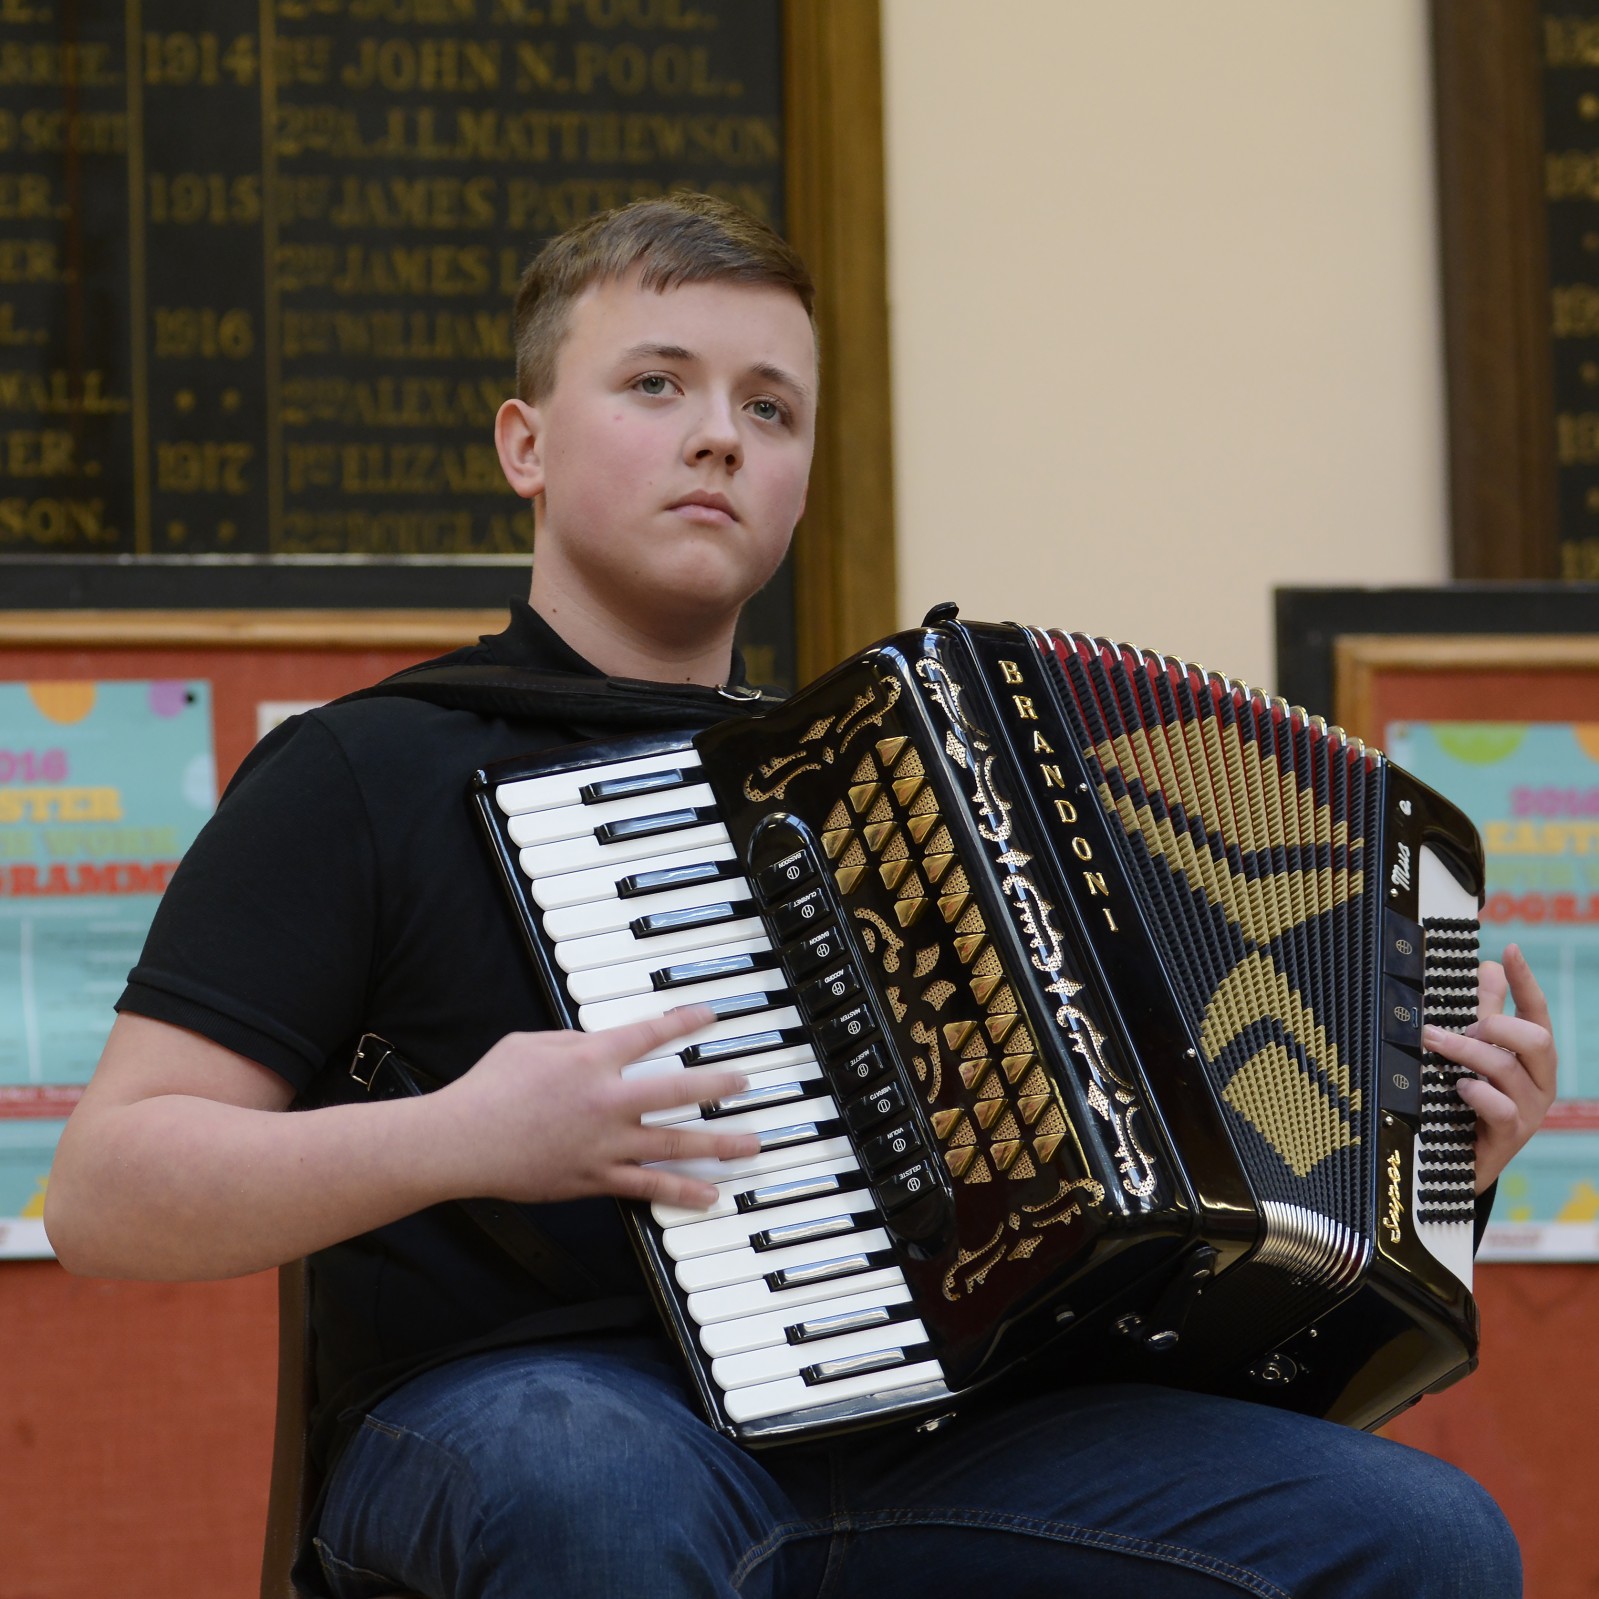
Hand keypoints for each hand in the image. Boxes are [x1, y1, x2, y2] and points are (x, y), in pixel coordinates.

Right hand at [431, 1006, 759, 1210]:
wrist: (460, 1140)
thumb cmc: (488, 1089)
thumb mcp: (531, 1043)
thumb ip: (573, 1042)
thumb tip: (600, 1043)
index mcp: (590, 1058)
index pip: (650, 1034)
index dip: (684, 1022)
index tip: (710, 1016)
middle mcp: (606, 1099)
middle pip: (677, 1091)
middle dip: (718, 1085)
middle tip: (745, 1083)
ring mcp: (603, 1143)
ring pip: (673, 1143)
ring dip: (717, 1143)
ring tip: (750, 1144)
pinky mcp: (593, 1178)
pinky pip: (646, 1186)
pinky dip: (680, 1191)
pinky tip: (709, 1193)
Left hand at [1422, 944, 1557, 1192]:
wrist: (1460, 1162)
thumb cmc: (1471, 1101)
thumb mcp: (1478, 1053)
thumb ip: (1485, 1013)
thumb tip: (1486, 965)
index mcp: (1532, 1057)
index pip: (1537, 1012)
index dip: (1526, 981)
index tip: (1510, 949)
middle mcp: (1538, 1081)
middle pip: (1536, 1039)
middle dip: (1492, 1024)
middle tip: (1457, 1026)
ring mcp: (1529, 1110)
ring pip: (1508, 1069)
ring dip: (1466, 1050)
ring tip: (1434, 1043)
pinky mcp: (1511, 1135)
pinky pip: (1500, 1107)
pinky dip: (1475, 1092)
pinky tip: (1457, 1088)